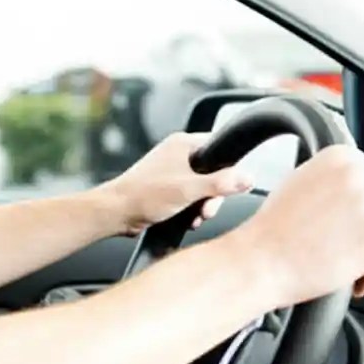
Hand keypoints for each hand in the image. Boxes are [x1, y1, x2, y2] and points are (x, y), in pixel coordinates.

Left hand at [98, 132, 253, 235]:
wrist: (116, 212)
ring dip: (202, 205)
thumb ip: (220, 183)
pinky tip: (187, 219)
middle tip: (206, 209)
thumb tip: (247, 178)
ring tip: (195, 216)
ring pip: (202, 187)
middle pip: (213, 172)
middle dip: (213, 195)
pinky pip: (189, 197)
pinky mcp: (166, 188)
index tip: (228, 186)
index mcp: (183, 144)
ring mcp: (171, 171)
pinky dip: (191, 209)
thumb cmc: (143, 195)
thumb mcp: (189, 189)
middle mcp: (177, 154)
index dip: (228, 168)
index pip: (219, 148)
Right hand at [235, 144, 363, 306]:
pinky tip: (339, 272)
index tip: (335, 214)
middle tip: (329, 237)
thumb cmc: (270, 229)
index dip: (349, 201)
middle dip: (358, 222)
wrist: (260, 262)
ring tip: (329, 254)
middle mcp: (362, 180)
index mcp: (343, 158)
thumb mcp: (299, 182)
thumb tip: (350, 189)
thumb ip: (330, 178)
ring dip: (360, 246)